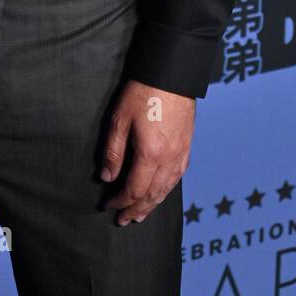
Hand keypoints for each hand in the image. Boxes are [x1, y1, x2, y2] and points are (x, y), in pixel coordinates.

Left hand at [100, 80, 194, 224]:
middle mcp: (169, 159)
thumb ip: (113, 151)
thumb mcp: (119, 120)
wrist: (172, 74)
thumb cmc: (143, 92)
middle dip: (136, 209)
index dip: (120, 201)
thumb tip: (107, 177)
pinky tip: (161, 192)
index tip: (108, 206)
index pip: (134, 190)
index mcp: (151, 155)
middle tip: (123, 221)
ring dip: (152, 204)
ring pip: (167, 189)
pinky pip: (177, 177)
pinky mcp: (187, 146)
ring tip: (141, 214)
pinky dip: (166, 190)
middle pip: (152, 195)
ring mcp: (181, 154)